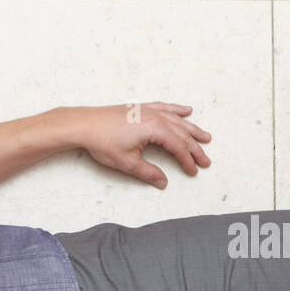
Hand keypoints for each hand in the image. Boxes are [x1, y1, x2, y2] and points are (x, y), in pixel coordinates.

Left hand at [78, 102, 211, 188]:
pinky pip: (165, 108)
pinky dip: (177, 110)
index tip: (194, 171)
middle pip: (182, 133)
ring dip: (192, 129)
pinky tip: (186, 111)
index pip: (178, 147)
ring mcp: (148, 111)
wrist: (83, 124)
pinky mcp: (140, 108)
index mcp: (155, 129)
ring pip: (177, 120)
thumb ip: (148, 172)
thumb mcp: (127, 162)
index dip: (187, 160)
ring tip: (205, 136)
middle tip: (206, 160)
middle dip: (195, 148)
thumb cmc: (103, 141)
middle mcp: (155, 117)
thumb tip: (163, 182)